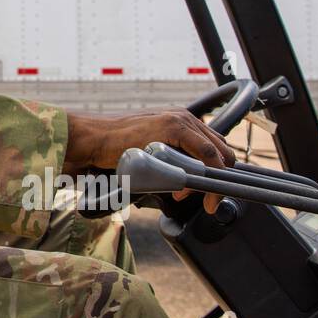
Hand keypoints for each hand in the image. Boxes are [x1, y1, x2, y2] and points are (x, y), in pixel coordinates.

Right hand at [65, 109, 237, 213]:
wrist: (95, 138)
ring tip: (186, 195)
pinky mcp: (173, 127)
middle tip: (200, 199)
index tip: (207, 193)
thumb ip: (171, 156)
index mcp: (181, 121)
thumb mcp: (151, 149)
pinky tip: (185, 188)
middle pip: (222, 151)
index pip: (214, 147)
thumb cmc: (117, 148)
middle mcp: (185, 117)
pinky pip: (205, 154)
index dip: (215, 172)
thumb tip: (188, 180)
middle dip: (216, 179)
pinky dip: (203, 175)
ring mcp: (181, 120)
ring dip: (208, 181)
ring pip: (217, 154)